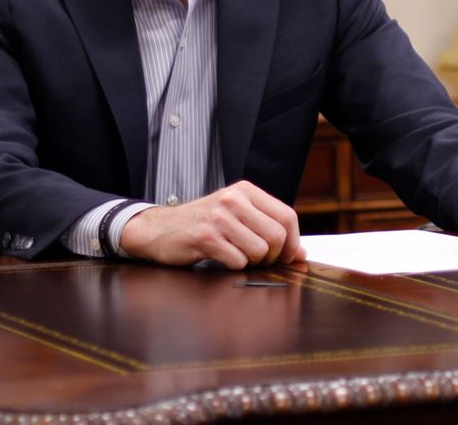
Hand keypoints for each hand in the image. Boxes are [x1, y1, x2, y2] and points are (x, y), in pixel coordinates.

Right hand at [118, 181, 305, 268]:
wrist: (157, 229)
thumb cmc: (201, 224)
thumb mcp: (236, 217)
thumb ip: (269, 228)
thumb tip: (300, 252)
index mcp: (245, 191)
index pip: (287, 215)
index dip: (292, 241)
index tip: (287, 255)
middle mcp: (233, 200)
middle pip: (276, 235)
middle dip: (273, 256)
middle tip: (260, 261)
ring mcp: (219, 218)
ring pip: (259, 250)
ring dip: (253, 263)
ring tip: (238, 257)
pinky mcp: (205, 237)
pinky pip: (238, 261)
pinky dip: (235, 266)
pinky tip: (222, 259)